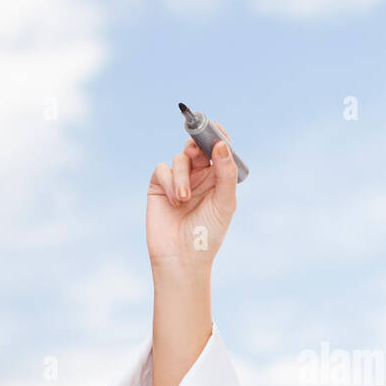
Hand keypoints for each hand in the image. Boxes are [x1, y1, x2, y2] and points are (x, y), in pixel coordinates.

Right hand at [146, 123, 238, 267]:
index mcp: (218, 178)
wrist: (181, 257)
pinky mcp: (160, 186)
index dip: (217, 136)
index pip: (219, 150)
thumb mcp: (224, 203)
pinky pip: (162, 169)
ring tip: (184, 198)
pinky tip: (175, 200)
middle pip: (197, 147)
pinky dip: (169, 181)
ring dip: (182, 176)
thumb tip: (221, 145)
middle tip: (194, 150)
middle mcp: (199, 176)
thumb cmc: (208, 234)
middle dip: (196, 145)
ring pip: (180, 159)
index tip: (215, 128)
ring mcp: (179, 180)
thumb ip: (226, 173)